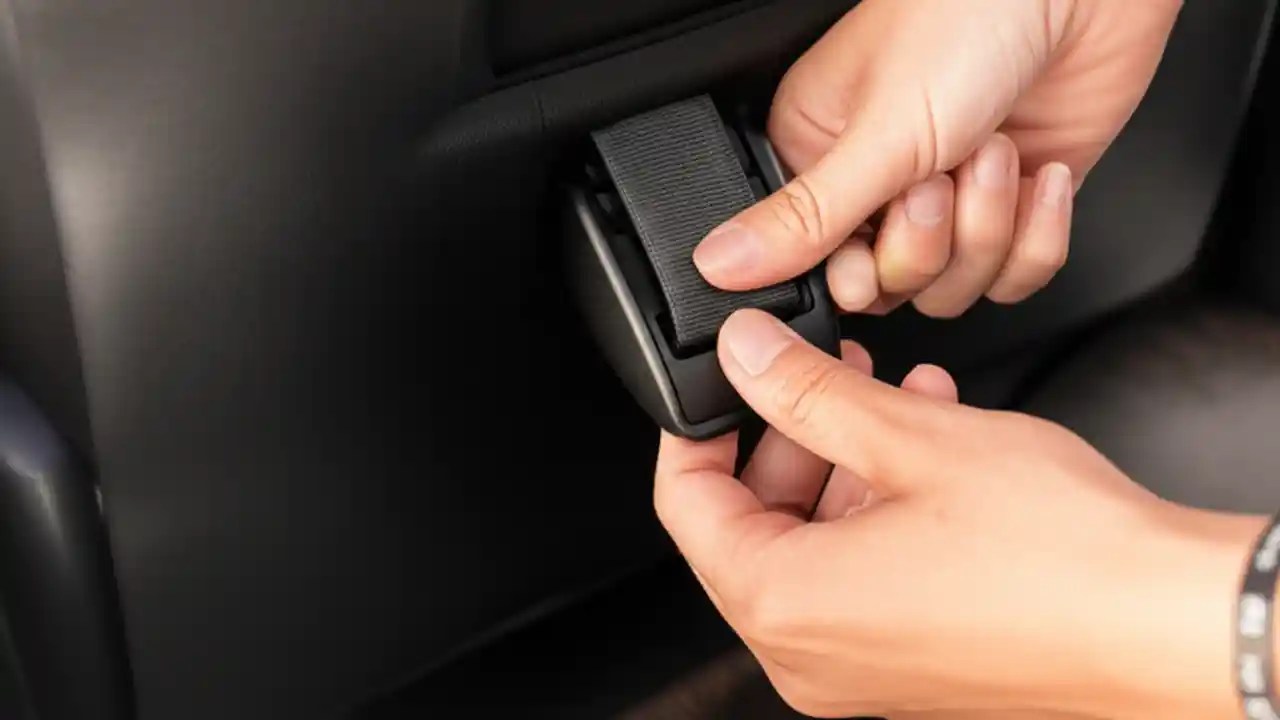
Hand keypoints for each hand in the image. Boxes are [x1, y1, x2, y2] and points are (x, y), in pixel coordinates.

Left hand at [654, 309, 1260, 718]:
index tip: (722, 382)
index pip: (685, 505)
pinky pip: (859, 574)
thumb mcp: (909, 440)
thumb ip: (808, 392)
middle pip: (748, 523)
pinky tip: (926, 445)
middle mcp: (810, 655)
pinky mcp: (908, 663)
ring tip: (894, 396)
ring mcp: (860, 668)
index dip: (695, 429)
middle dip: (787, 435)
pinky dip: (876, 507)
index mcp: (786, 606)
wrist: (1170, 623)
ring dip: (843, 460)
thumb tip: (745, 356)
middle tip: (823, 373)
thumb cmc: (1060, 555)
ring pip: (810, 543)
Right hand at [693, 0, 1181, 316]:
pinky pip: (1016, 275)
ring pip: (955, 287)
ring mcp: (951, 198)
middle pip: (890, 288)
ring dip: (989, 225)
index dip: (859, 266)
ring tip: (992, 150)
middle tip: (940, 172)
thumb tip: (718, 262)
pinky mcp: (1014, 206)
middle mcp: (880, 185)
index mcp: (819, 156)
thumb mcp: (879, 133)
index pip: (819, 266)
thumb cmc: (969, 19)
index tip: (880, 223)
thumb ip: (803, 218)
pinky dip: (1037, 232)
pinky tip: (1037, 171)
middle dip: (931, 239)